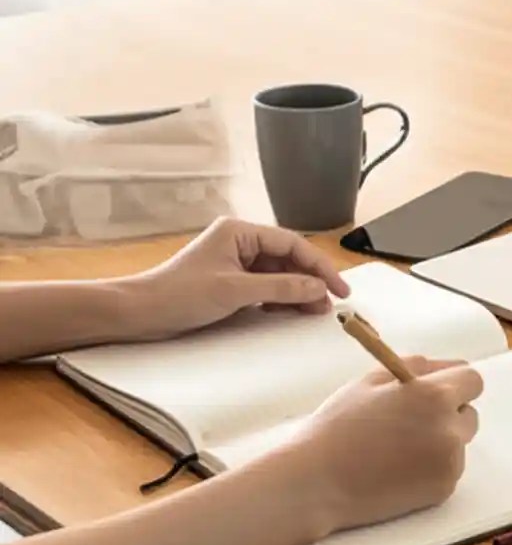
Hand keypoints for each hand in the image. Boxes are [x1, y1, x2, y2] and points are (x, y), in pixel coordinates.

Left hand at [123, 217, 350, 339]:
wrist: (140, 313)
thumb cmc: (179, 295)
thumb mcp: (236, 291)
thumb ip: (281, 287)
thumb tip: (318, 288)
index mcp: (240, 231)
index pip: (292, 244)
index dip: (319, 266)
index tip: (338, 289)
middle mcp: (240, 241)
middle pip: (288, 258)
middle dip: (310, 281)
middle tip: (330, 304)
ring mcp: (235, 261)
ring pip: (279, 273)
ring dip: (298, 291)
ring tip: (315, 311)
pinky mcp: (230, 281)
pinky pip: (265, 286)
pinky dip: (281, 298)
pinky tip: (293, 311)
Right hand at [285, 356, 482, 531]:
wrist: (317, 482)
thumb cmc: (339, 426)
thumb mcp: (371, 381)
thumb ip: (414, 367)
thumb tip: (442, 367)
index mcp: (434, 395)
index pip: (473, 380)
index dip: (455, 383)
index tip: (437, 390)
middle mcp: (449, 428)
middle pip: (469, 413)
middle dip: (449, 413)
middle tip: (411, 421)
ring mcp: (450, 462)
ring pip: (459, 442)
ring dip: (441, 440)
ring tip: (398, 447)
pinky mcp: (444, 489)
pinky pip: (448, 468)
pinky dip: (432, 467)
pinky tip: (397, 469)